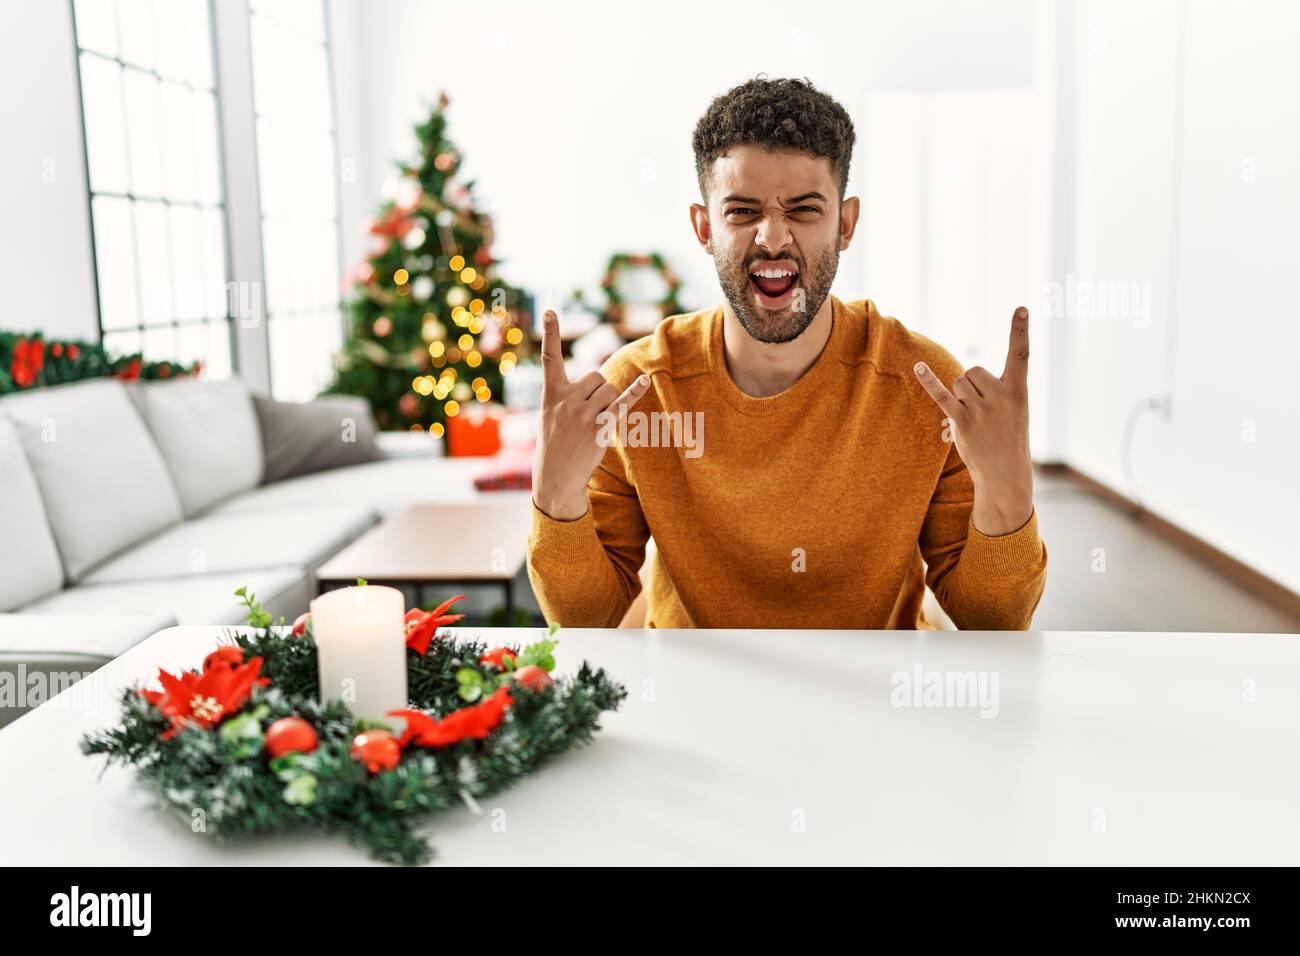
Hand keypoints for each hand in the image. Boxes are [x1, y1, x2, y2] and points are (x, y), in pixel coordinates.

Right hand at [532, 310, 650, 519]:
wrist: (555, 476)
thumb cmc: (555, 442)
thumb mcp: (551, 414)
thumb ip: (568, 394)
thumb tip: (602, 383)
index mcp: (551, 394)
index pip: (549, 358)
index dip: (550, 333)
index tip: (550, 309)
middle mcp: (566, 400)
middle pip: (595, 376)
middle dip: (598, 390)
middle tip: (587, 413)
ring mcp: (582, 414)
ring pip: (610, 389)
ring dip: (609, 402)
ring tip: (595, 422)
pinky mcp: (600, 427)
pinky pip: (621, 404)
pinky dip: (634, 393)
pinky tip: (644, 382)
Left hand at [913, 306, 1033, 534]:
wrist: (1005, 473)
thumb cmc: (1009, 439)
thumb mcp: (1014, 411)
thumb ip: (997, 391)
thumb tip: (965, 382)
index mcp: (1018, 391)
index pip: (1021, 354)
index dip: (1020, 330)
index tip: (1021, 308)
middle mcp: (1002, 397)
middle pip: (973, 371)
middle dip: (971, 386)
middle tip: (982, 411)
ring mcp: (982, 409)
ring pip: (958, 383)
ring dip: (960, 398)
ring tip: (974, 420)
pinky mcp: (962, 421)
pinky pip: (942, 395)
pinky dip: (929, 381)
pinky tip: (918, 367)